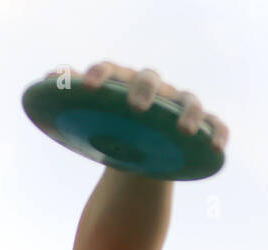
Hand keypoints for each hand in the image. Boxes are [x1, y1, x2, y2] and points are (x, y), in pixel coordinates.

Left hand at [46, 62, 228, 151]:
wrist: (131, 160)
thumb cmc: (109, 130)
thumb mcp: (88, 117)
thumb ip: (68, 96)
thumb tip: (50, 79)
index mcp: (122, 83)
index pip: (112, 70)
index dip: (101, 74)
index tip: (88, 86)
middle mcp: (154, 90)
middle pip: (151, 79)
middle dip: (145, 90)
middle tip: (136, 108)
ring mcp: (177, 108)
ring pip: (188, 101)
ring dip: (188, 112)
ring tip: (185, 130)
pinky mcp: (199, 128)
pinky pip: (214, 126)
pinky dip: (217, 133)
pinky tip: (217, 147)